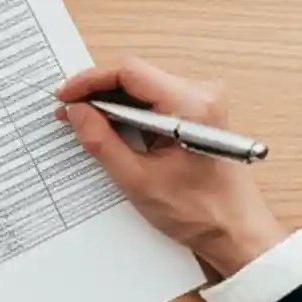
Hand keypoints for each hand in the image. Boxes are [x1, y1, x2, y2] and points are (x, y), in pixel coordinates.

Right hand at [55, 56, 286, 276]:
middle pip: (135, 76)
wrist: (235, 229)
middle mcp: (201, 93)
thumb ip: (102, 142)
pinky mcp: (197, 111)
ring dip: (111, 102)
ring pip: (142, 87)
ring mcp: (201, 100)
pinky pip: (154, 100)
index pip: (130, 72)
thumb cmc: (199, 212)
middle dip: (97, 92)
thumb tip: (76, 112)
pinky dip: (128, 111)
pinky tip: (108, 127)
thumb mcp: (138, 181)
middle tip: (67, 112)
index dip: (90, 80)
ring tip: (83, 121)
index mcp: (191, 105)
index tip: (65, 95)